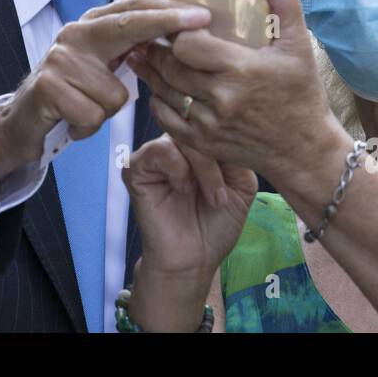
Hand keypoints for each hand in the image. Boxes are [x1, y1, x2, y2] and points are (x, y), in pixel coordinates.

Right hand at [0, 0, 209, 178]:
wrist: (22, 121)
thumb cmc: (72, 93)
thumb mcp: (103, 65)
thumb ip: (132, 47)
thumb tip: (180, 38)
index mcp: (92, 25)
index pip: (135, 8)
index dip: (170, 10)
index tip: (202, 15)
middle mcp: (75, 34)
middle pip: (129, 26)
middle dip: (167, 24)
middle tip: (201, 22)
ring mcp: (60, 58)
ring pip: (117, 93)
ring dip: (107, 112)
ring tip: (86, 108)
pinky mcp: (49, 86)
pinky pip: (94, 114)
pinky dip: (87, 126)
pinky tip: (72, 120)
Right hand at [123, 134, 256, 278]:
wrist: (196, 258)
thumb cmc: (217, 222)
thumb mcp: (242, 183)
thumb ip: (235, 151)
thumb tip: (226, 127)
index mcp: (199, 141)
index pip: (213, 118)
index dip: (230, 139)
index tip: (241, 175)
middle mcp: (175, 141)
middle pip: (198, 123)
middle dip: (218, 157)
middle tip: (223, 195)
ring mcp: (154, 153)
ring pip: (181, 136)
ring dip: (204, 168)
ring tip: (212, 197)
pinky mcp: (135, 168)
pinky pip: (159, 150)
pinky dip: (178, 170)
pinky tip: (183, 190)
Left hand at [127, 0, 337, 184]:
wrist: (304, 151)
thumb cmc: (302, 95)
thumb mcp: (300, 46)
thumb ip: (284, 4)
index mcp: (242, 70)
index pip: (188, 46)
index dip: (179, 32)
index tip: (180, 23)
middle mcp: (221, 99)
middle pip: (170, 66)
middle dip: (158, 48)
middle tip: (151, 33)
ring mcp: (209, 124)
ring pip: (164, 91)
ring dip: (151, 70)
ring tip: (143, 52)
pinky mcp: (203, 142)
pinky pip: (166, 118)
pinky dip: (158, 99)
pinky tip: (158, 85)